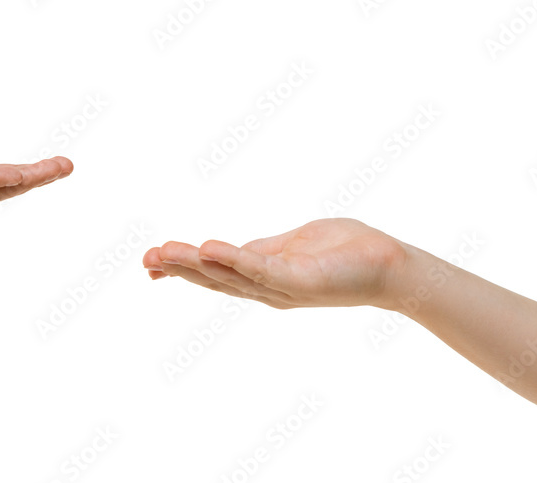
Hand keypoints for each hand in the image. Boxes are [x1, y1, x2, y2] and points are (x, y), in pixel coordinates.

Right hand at [142, 218, 408, 309]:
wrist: (390, 264)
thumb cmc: (346, 251)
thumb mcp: (291, 246)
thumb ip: (260, 250)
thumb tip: (223, 249)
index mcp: (264, 278)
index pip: (215, 274)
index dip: (182, 269)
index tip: (150, 264)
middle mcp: (268, 289)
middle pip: (215, 279)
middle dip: (179, 269)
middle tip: (146, 259)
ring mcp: (283, 287)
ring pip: (231, 276)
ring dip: (196, 265)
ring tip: (165, 252)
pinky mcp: (302, 280)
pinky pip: (262, 269)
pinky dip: (234, 259)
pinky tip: (209, 248)